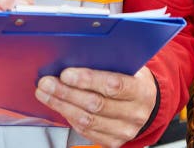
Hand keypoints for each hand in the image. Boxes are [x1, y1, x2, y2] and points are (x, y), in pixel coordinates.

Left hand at [35, 66, 156, 147]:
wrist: (147, 105)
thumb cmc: (135, 81)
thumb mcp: (131, 67)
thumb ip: (110, 62)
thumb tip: (78, 55)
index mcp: (142, 90)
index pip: (114, 85)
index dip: (88, 80)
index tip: (66, 74)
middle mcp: (135, 113)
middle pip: (96, 104)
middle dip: (66, 92)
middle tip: (47, 83)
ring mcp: (124, 130)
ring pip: (87, 119)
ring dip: (61, 105)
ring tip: (46, 93)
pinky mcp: (112, 141)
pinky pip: (85, 130)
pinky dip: (69, 116)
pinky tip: (59, 105)